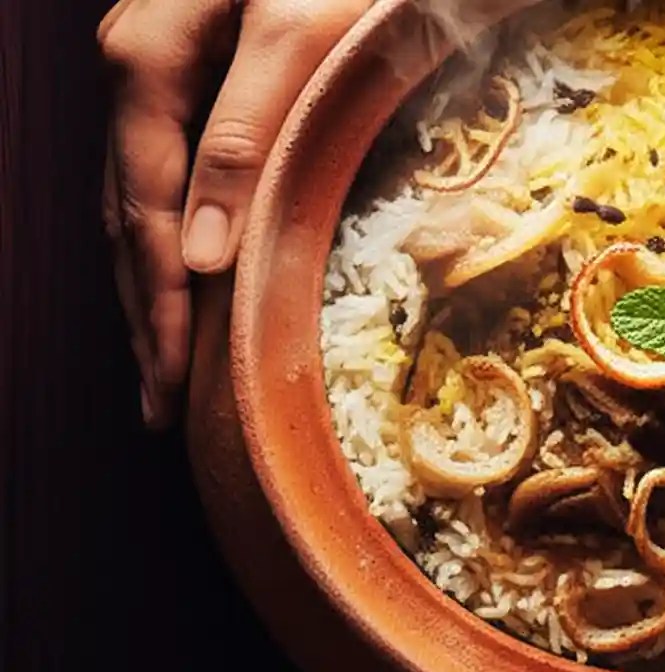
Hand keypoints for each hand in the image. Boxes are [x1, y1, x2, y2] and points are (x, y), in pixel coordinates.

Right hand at [98, 0, 372, 428]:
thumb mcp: (298, 38)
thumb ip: (244, 135)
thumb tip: (203, 254)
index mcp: (149, 59)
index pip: (143, 208)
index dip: (156, 301)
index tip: (168, 380)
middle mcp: (140, 67)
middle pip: (130, 213)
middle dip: (145, 311)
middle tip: (158, 404)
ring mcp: (163, 71)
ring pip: (142, 198)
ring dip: (150, 286)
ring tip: (161, 366)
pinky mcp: (198, 75)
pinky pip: (168, 173)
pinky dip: (174, 240)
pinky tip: (187, 283)